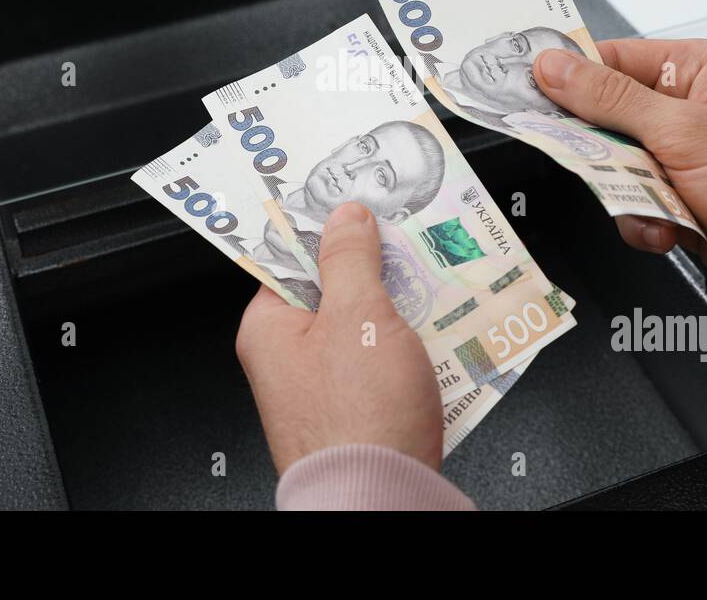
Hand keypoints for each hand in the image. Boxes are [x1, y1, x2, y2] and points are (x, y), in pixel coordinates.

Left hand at [235, 202, 441, 474]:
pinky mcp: (357, 411)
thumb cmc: (359, 419)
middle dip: (376, 271)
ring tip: (433, 296)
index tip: (361, 208)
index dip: (329, 229)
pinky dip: (408, 350)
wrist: (381, 498)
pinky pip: (382, 363)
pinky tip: (438, 343)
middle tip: (410, 251)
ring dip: (400, 311)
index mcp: (268, 328)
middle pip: (334, 289)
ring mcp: (323, 387)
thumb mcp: (359, 314)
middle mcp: (288, 359)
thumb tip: (345, 216)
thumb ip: (350, 257)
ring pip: (364, 327)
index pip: (292, 258)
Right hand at [533, 39, 706, 313]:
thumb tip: (555, 67)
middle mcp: (687, 109)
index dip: (570, 80)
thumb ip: (610, 99)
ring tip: (660, 205)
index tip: (533, 97)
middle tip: (608, 167)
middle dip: (603, 154)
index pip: (610, 60)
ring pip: (612, 169)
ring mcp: (683, 156)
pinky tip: (673, 229)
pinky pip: (632, 205)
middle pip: (603, 120)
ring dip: (627, 195)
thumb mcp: (683, 131)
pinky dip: (644, 222)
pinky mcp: (681, 198)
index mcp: (695, 70)